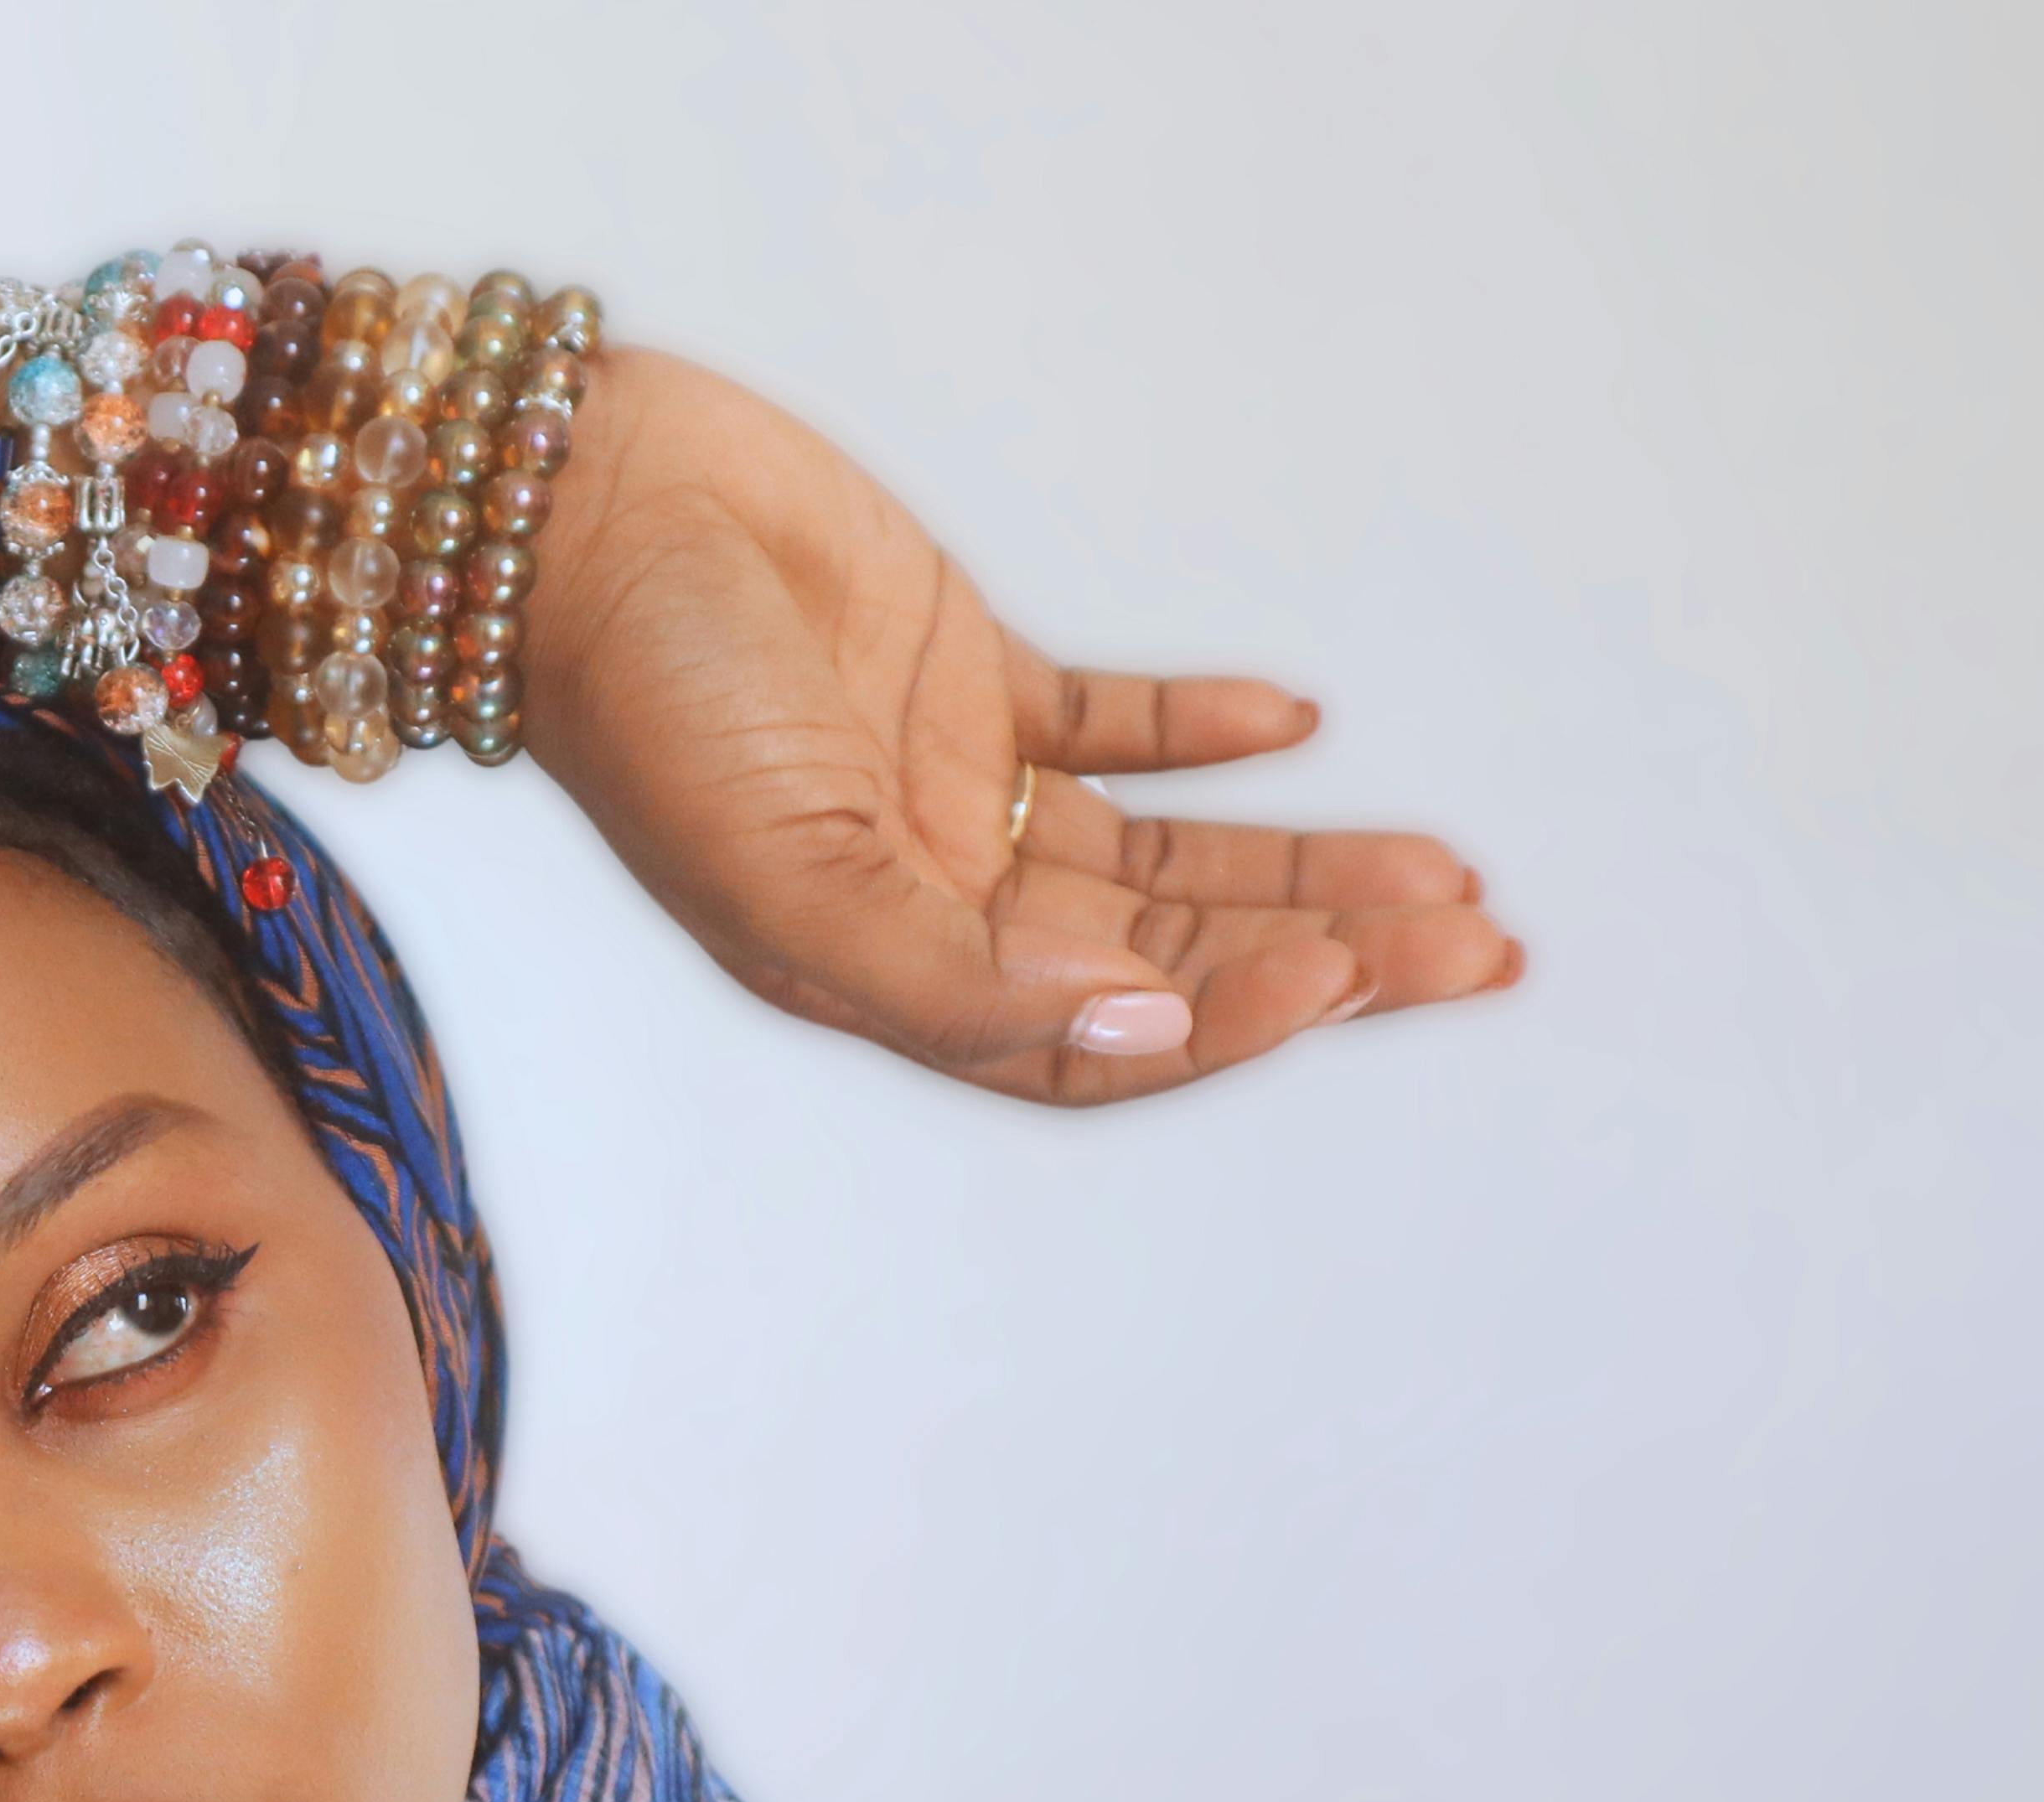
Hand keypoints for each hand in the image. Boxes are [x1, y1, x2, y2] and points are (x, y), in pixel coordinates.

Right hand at [521, 348, 1519, 1104]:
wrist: (568, 514)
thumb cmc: (643, 703)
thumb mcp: (788, 880)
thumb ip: (956, 983)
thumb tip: (1140, 1033)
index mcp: (881, 971)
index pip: (1095, 1045)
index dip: (1229, 1028)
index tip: (1346, 979)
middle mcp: (932, 894)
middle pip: (1169, 960)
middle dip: (1327, 958)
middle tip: (1475, 951)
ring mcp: (953, 784)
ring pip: (1171, 858)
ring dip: (1306, 865)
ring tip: (1447, 879)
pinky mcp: (967, 670)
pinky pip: (1112, 724)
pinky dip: (1206, 732)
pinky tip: (1296, 731)